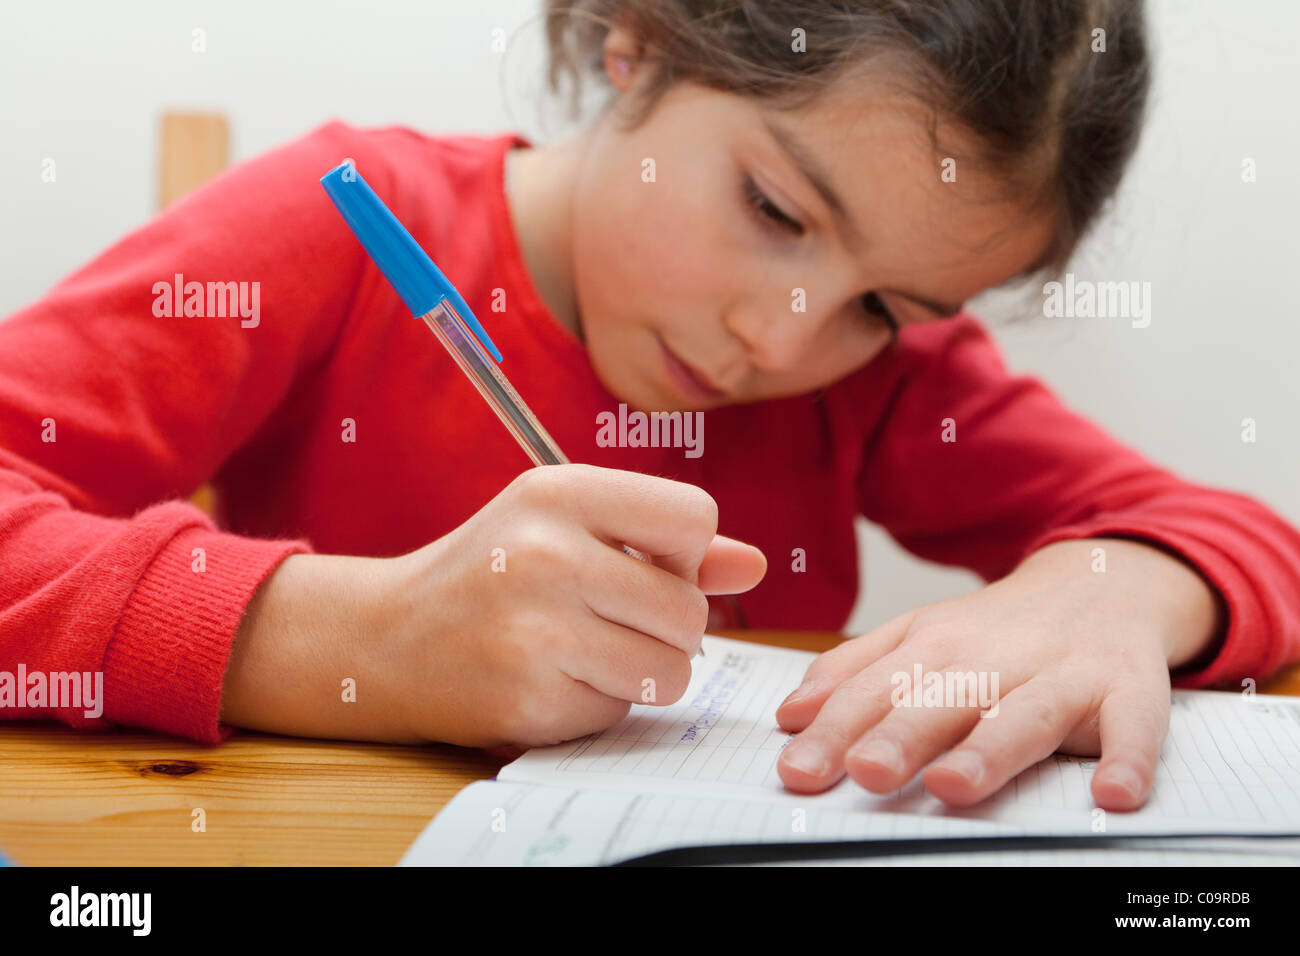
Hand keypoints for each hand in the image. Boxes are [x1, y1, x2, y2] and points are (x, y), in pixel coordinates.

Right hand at [222, 464, 766, 747]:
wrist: (386, 640)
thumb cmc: (491, 571)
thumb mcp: (566, 525)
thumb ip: (661, 540)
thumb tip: (754, 566)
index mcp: (557, 493)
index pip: (693, 517)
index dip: (684, 551)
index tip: (643, 561)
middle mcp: (546, 555)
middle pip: (689, 607)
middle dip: (668, 623)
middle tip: (611, 616)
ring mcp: (536, 633)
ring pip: (671, 670)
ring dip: (644, 671)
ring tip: (589, 650)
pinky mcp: (530, 701)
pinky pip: (623, 713)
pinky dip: (602, 704)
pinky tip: (554, 680)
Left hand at [775, 537, 1223, 810]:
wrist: (1103, 582)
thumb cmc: (998, 631)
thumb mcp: (919, 636)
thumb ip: (855, 674)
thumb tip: (791, 716)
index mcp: (936, 647)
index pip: (875, 693)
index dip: (834, 731)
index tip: (798, 770)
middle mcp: (995, 659)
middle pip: (942, 701)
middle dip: (900, 736)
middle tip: (863, 773)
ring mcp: (1064, 674)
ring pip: (1024, 713)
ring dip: (990, 750)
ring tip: (952, 786)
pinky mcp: (1131, 691)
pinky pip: (1135, 727)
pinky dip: (1129, 758)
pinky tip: (1114, 794)